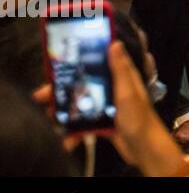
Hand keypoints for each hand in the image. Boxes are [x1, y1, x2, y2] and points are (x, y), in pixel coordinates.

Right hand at [31, 42, 183, 175]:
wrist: (145, 149)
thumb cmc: (139, 119)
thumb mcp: (128, 92)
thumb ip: (121, 70)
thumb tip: (115, 43)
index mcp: (123, 79)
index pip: (100, 64)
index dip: (80, 63)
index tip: (57, 65)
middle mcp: (114, 90)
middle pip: (85, 85)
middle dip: (63, 91)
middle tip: (41, 96)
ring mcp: (108, 108)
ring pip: (81, 105)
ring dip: (65, 113)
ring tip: (49, 118)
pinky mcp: (103, 124)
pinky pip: (84, 125)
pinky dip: (75, 132)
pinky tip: (67, 142)